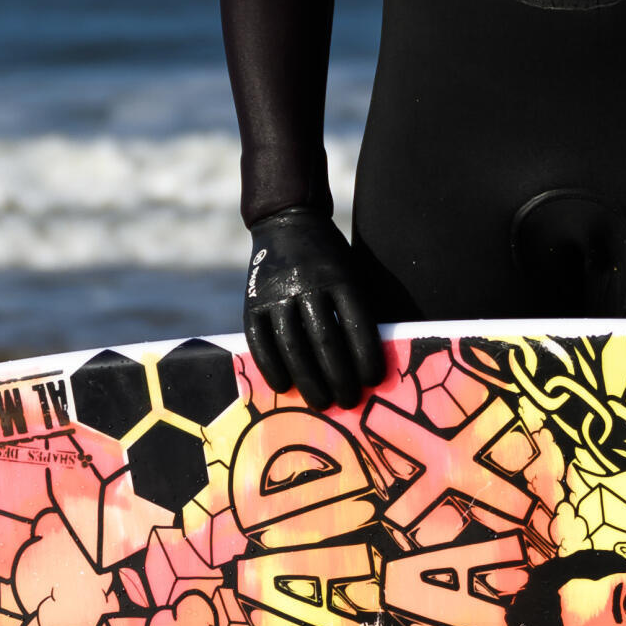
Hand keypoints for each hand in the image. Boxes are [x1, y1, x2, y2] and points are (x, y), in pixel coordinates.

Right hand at [244, 209, 384, 411]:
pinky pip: (260, 342)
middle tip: (349, 402)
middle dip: (339, 378)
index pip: (357, 324)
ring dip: (308, 381)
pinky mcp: (251, 302)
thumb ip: (356, 309)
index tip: (374, 381)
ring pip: (292, 346)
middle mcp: (306, 285)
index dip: (367, 357)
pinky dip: (271, 368)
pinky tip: (284, 387)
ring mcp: (276, 294)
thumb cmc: (329, 257)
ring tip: (321, 403)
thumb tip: (366, 362)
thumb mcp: (351, 272)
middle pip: (325, 341)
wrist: (286, 221)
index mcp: (339, 277)